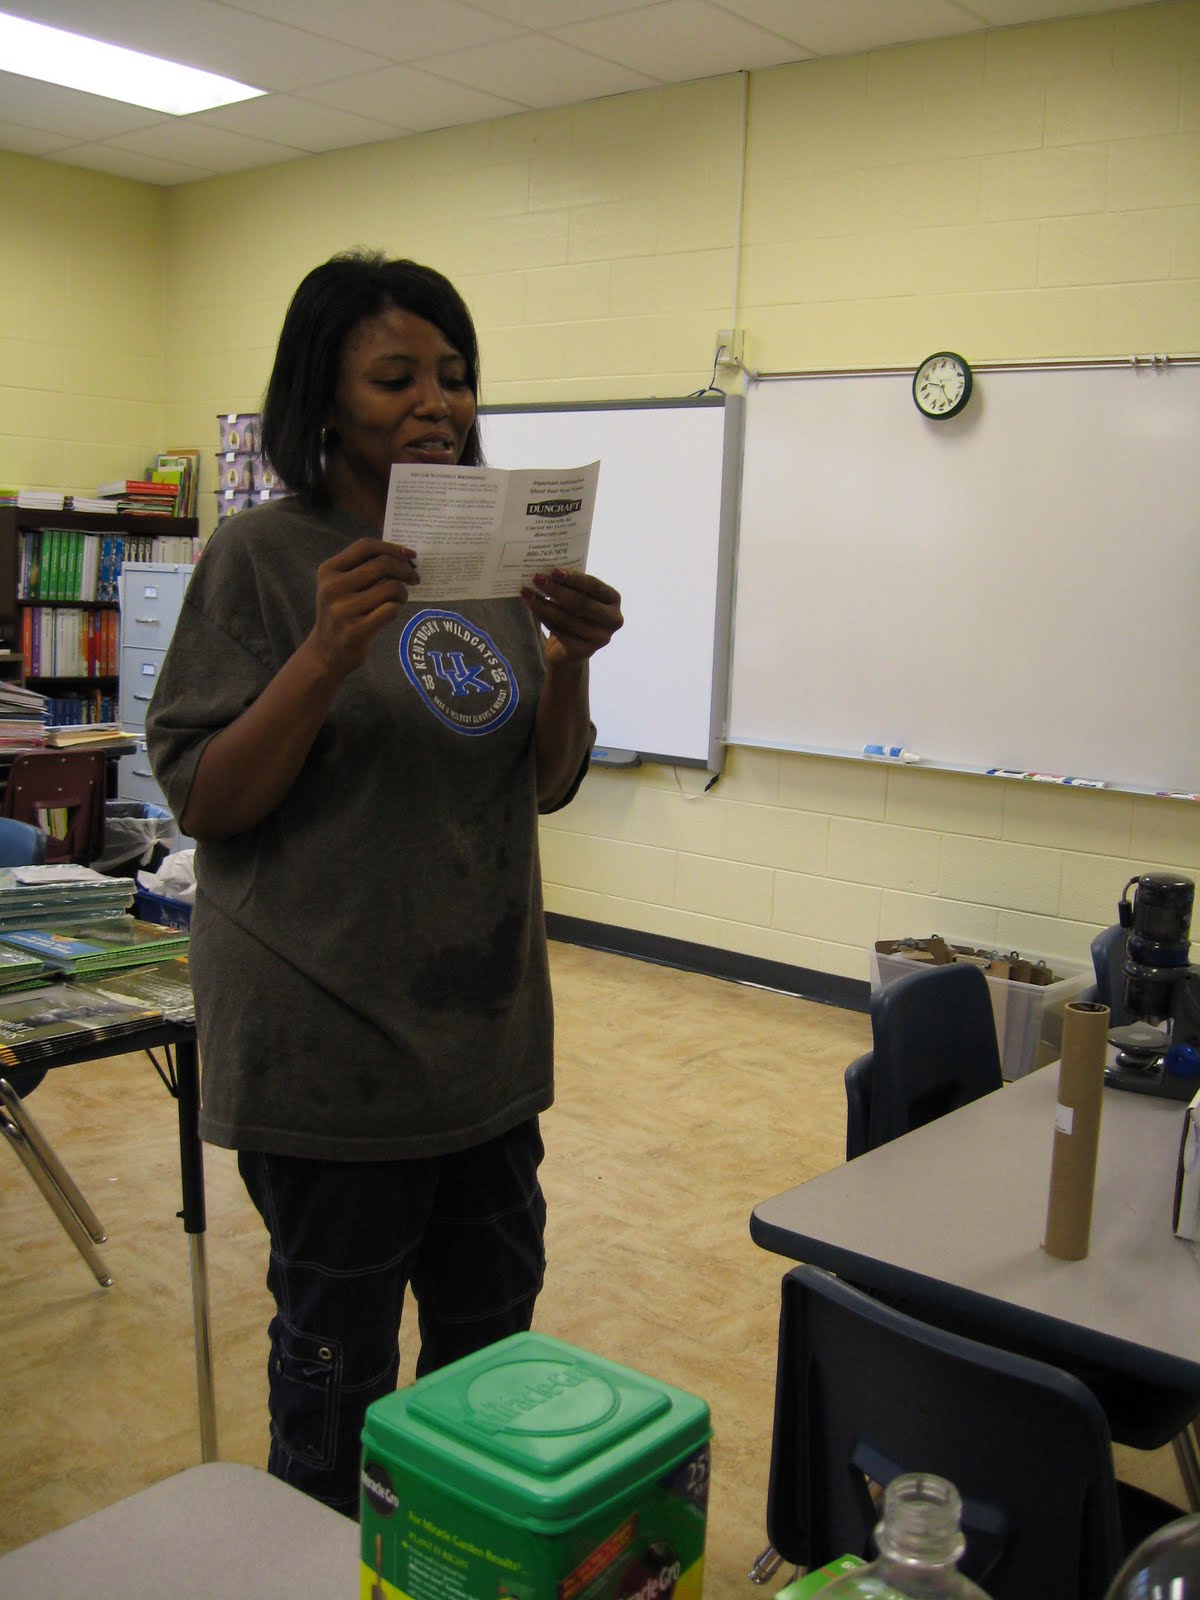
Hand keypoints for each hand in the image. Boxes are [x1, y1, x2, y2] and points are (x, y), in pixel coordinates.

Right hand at [310, 537, 418, 676]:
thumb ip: (364, 568)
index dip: (392, 548)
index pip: (365, 546)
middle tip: (414, 578)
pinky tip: (392, 612)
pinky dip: (397, 608)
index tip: (410, 555)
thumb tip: (404, 555)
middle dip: (404, 570)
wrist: (327, 651)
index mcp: (328, 570)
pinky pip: (390, 610)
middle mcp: (332, 588)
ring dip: (402, 592)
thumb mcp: (342, 585)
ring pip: (390, 588)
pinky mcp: (355, 631)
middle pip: (381, 565)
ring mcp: (342, 610)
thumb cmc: (342, 612)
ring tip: (399, 599)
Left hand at [522, 569, 623, 666]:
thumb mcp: (579, 596)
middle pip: (581, 603)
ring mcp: (600, 638)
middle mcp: (613, 620)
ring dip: (544, 605)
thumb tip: (547, 573)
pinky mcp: (584, 651)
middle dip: (556, 590)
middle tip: (537, 579)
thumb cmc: (575, 614)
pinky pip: (560, 632)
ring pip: (567, 618)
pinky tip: (533, 608)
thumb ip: (570, 585)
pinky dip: (544, 618)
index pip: (593, 586)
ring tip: (528, 593)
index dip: (573, 578)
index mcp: (614, 600)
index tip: (553, 571)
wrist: (570, 650)